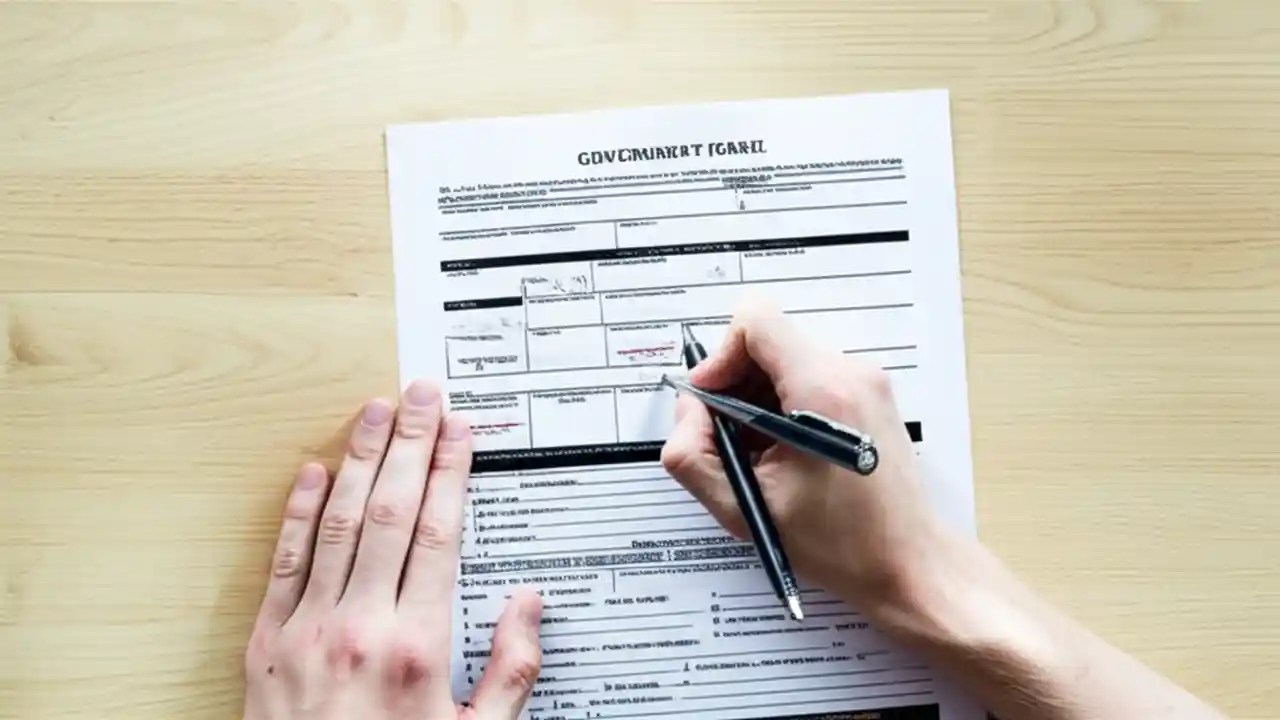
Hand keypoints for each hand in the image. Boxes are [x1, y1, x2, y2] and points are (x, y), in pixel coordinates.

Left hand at [244, 381, 541, 719]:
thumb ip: (511, 672)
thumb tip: (530, 606)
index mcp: (418, 646)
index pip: (437, 533)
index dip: (449, 472)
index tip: (458, 432)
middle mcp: (360, 627)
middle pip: (389, 512)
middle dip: (408, 445)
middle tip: (420, 395)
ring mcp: (306, 631)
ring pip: (337, 523)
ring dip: (357, 460)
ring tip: (372, 413)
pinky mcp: (266, 644)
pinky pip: (284, 562)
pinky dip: (298, 513)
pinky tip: (312, 474)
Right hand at [661, 303, 952, 618]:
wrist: (909, 565)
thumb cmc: (842, 545)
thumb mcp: (744, 508)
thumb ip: (691, 455)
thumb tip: (688, 412)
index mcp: (823, 390)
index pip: (756, 322)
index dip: (719, 357)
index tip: (710, 400)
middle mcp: (851, 373)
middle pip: (768, 342)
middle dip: (735, 386)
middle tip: (728, 440)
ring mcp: (866, 382)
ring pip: (786, 362)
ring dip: (758, 401)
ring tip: (760, 456)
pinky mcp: (870, 396)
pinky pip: (810, 380)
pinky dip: (783, 408)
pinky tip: (784, 456)